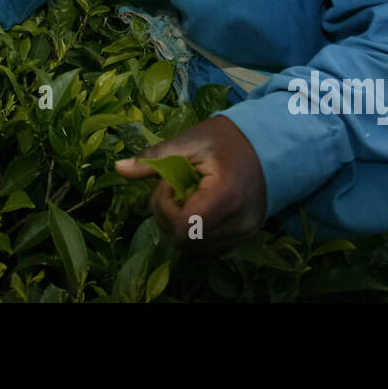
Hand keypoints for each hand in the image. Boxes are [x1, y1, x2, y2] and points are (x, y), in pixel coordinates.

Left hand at [114, 115, 266, 253]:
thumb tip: (118, 168)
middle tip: (173, 188)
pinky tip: (196, 207)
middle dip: (168, 216)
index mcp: (227, 195)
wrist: (269, 146)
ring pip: (195, 248)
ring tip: (185, 196)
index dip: (166, 208)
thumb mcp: (188, 141)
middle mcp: (239, 222)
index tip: (168, 183)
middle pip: (186, 241)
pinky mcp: (244, 238)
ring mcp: (244, 234)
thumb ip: (154, 158)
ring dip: (179, 226)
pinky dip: (194, 231)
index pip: (184, 226)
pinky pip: (208, 246)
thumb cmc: (226, 140)